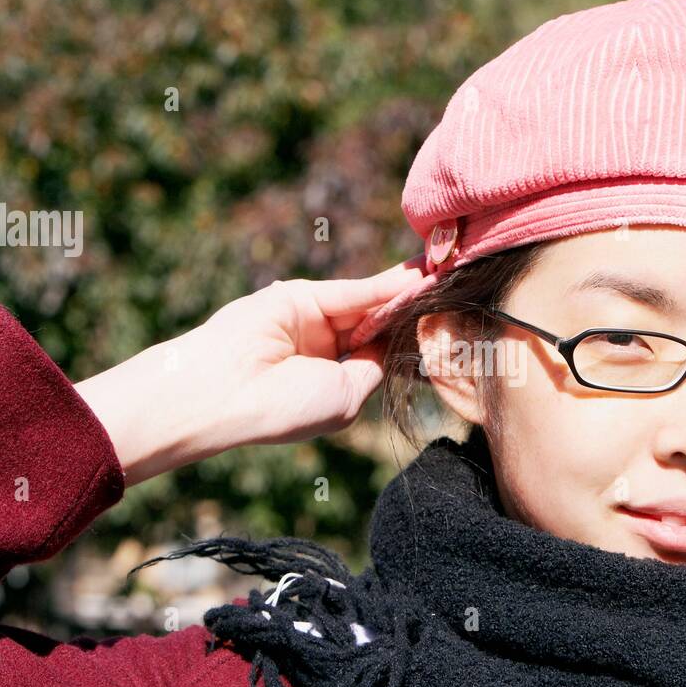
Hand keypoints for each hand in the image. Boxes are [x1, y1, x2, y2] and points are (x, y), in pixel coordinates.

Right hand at [75, 258, 426, 484]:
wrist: (227, 392)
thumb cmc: (286, 409)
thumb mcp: (345, 396)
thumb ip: (374, 365)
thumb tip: (401, 338)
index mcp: (338, 381)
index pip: (384, 355)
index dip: (414, 340)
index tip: (452, 326)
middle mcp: (328, 351)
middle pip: (381, 325)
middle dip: (415, 310)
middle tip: (458, 292)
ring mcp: (314, 322)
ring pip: (369, 304)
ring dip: (406, 292)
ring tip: (445, 277)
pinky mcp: (302, 298)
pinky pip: (351, 292)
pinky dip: (383, 285)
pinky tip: (415, 278)